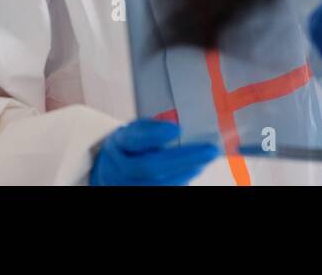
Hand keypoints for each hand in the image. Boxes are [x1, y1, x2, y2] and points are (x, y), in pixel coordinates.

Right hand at [89, 119, 219, 185]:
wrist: (112, 170)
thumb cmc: (130, 146)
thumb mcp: (135, 130)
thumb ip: (152, 128)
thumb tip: (177, 128)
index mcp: (118, 143)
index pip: (134, 140)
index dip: (154, 135)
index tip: (178, 128)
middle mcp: (117, 167)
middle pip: (148, 167)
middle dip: (182, 159)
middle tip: (209, 150)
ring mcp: (125, 186)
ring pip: (157, 184)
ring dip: (185, 173)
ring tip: (205, 161)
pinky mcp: (138, 194)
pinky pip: (161, 191)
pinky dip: (180, 181)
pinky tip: (193, 171)